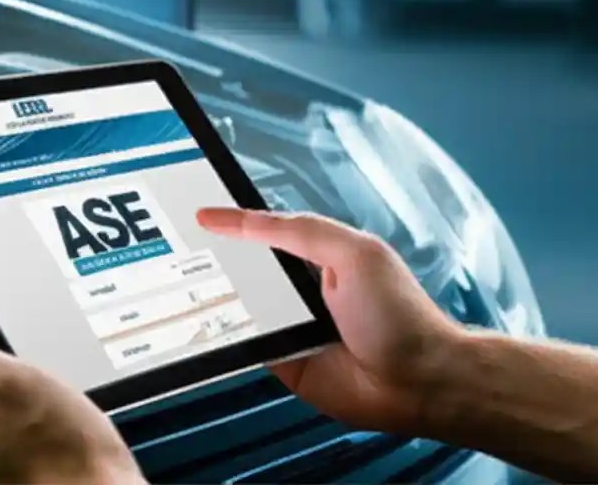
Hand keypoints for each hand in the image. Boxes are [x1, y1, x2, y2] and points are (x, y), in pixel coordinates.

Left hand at [0, 305, 145, 484]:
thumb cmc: (55, 440)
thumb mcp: (3, 380)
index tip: (17, 375)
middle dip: (14, 379)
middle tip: (39, 394)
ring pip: (7, 402)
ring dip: (31, 398)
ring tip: (53, 412)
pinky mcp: (18, 461)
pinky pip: (24, 423)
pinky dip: (43, 419)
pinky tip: (58, 427)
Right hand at [196, 208, 466, 436]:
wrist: (418, 383)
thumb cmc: (399, 315)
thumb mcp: (353, 254)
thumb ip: (303, 231)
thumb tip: (248, 219)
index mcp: (321, 253)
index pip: (268, 230)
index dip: (234, 222)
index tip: (197, 215)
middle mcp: (303, 287)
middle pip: (248, 267)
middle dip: (218, 260)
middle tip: (179, 249)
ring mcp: (291, 324)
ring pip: (241, 306)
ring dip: (219, 300)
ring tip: (180, 285)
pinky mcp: (283, 360)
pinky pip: (246, 345)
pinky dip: (228, 338)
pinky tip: (204, 328)